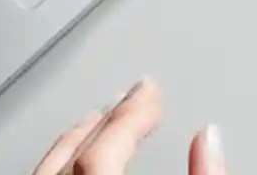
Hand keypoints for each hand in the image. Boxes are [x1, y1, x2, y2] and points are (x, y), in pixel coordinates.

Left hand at [32, 78, 227, 174]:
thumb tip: (209, 138)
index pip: (106, 149)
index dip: (134, 115)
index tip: (153, 94)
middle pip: (77, 151)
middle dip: (114, 117)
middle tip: (141, 93)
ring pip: (48, 164)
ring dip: (81, 134)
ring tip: (105, 113)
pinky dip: (59, 157)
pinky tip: (75, 147)